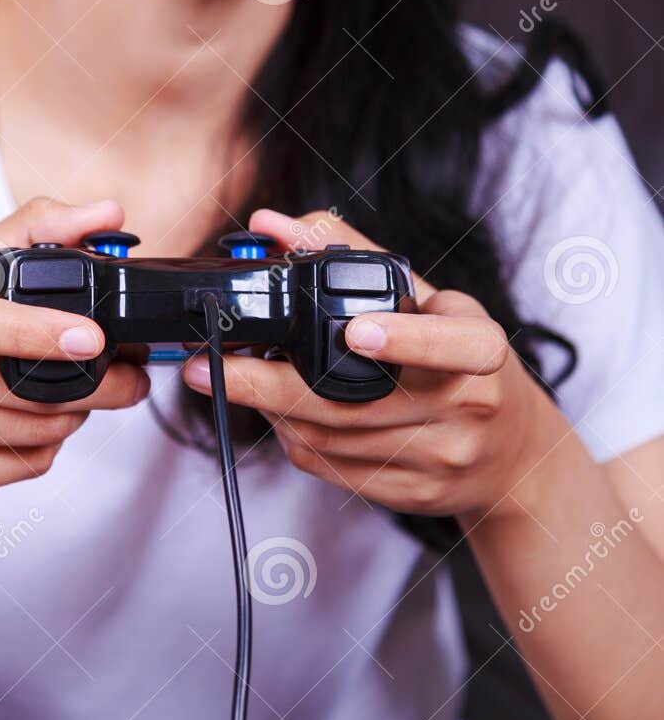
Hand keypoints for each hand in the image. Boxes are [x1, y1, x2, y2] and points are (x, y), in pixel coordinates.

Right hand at [0, 196, 144, 528]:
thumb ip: (30, 232)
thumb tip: (106, 211)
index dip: (29, 330)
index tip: (92, 336)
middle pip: (4, 382)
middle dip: (84, 385)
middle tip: (126, 378)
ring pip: (17, 429)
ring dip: (68, 417)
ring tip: (78, 399)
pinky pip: (8, 467)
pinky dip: (43, 449)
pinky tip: (42, 430)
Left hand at [182, 206, 561, 524]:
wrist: (511, 455)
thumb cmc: (461, 359)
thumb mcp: (431, 299)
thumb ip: (353, 254)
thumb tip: (274, 224)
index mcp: (482, 354)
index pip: (454, 346)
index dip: (404, 339)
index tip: (355, 331)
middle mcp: (466, 410)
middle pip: (358, 405)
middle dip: (270, 385)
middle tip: (208, 365)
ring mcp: (439, 460)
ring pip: (333, 440)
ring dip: (270, 411)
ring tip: (234, 379)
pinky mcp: (412, 495)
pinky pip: (333, 469)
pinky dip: (292, 439)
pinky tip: (275, 413)